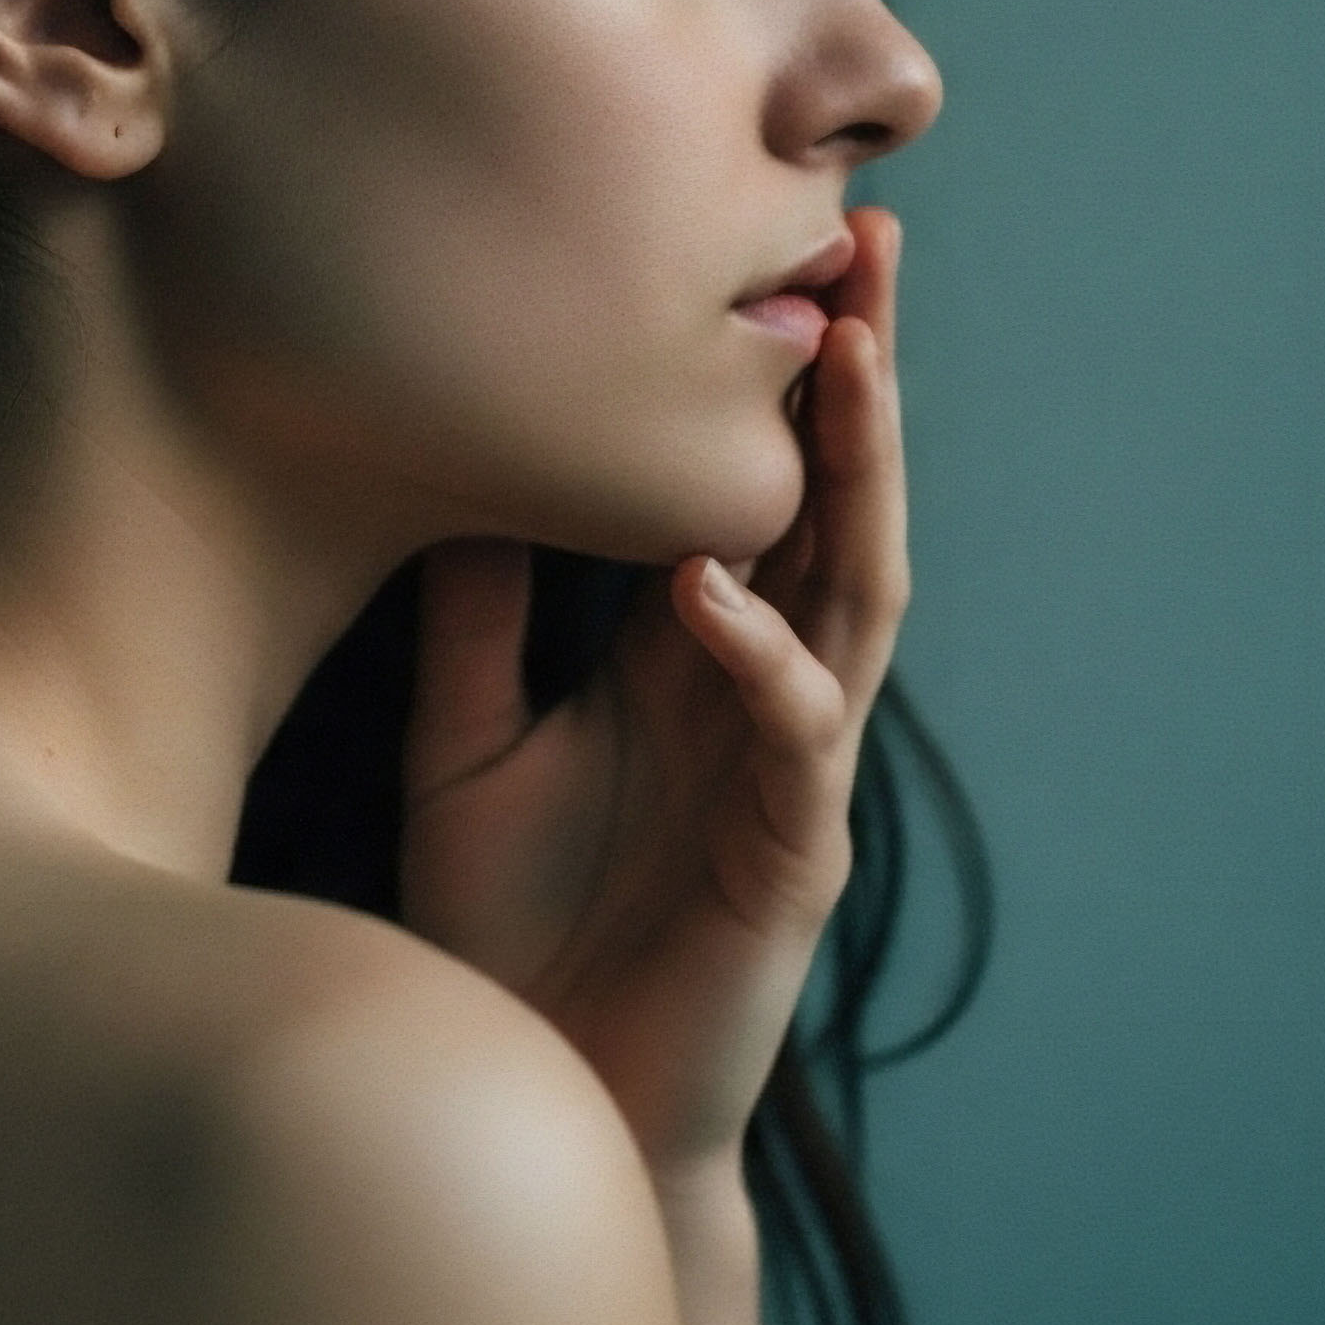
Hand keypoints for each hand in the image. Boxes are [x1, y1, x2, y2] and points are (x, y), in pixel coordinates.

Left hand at [395, 206, 908, 1184]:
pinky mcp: (790, 862)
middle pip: (835, 503)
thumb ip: (477, 621)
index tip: (778, 235)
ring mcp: (791, 773)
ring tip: (847, 356)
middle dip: (861, 376)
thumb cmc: (509, 927)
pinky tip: (713, 594)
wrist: (536, 1090)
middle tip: (869, 242)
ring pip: (854, 598)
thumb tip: (455, 472)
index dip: (781, 369)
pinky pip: (796, 742)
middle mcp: (763, 691)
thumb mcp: (463, 742)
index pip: (764, 479)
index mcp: (699, 649)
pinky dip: (762, 660)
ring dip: (856, 478)